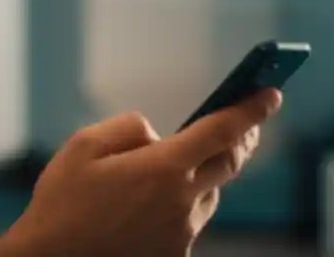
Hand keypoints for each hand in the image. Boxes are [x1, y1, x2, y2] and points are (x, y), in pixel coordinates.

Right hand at [0, 89, 281, 256]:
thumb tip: (158, 134)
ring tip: (178, 164)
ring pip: (209, 191)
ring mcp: (183, 232)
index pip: (222, 130)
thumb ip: (129, 128)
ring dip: (203, 172)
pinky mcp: (177, 254)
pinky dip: (180, 202)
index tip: (270, 94)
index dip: (251, 109)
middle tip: (245, 122)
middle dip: (241, 137)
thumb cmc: (63, 201)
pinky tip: (150, 203)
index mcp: (163, 168)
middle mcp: (182, 201)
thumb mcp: (83, 145)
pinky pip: (190, 219)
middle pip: (230, 161)